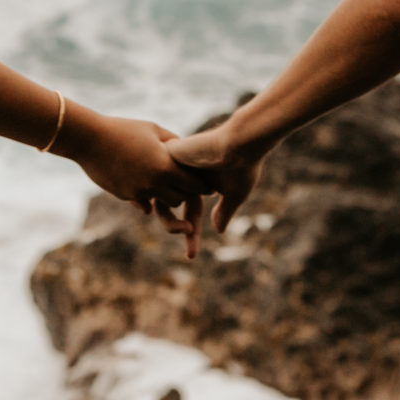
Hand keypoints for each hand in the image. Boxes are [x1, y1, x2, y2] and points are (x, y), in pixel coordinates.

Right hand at [66, 113, 208, 252]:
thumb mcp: (154, 130)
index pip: (194, 185)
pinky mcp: (124, 196)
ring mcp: (138, 192)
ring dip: (167, 196)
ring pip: (163, 204)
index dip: (203, 185)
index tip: (208, 185)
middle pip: (181, 199)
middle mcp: (154, 184)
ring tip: (169, 184)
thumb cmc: (124, 129)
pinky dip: (147, 195)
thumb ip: (174, 143)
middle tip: (189, 186)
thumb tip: (190, 151)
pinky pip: (143, 202)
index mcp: (165, 167)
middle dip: (185, 192)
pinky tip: (145, 181)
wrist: (89, 140)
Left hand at [164, 124, 264, 254]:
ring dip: (170, 221)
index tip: (191, 256)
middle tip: (190, 252)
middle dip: (176, 229)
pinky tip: (166, 208)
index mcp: (199, 181)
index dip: (190, 233)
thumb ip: (224, 210)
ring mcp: (176, 166)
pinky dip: (161, 200)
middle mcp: (185, 174)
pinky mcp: (169, 158)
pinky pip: (155, 183)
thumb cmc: (243, 166)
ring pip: (161, 197)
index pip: (190, 210)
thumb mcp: (235, 194)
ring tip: (186, 231)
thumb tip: (217, 229)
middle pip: (171, 205)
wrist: (241, 144)